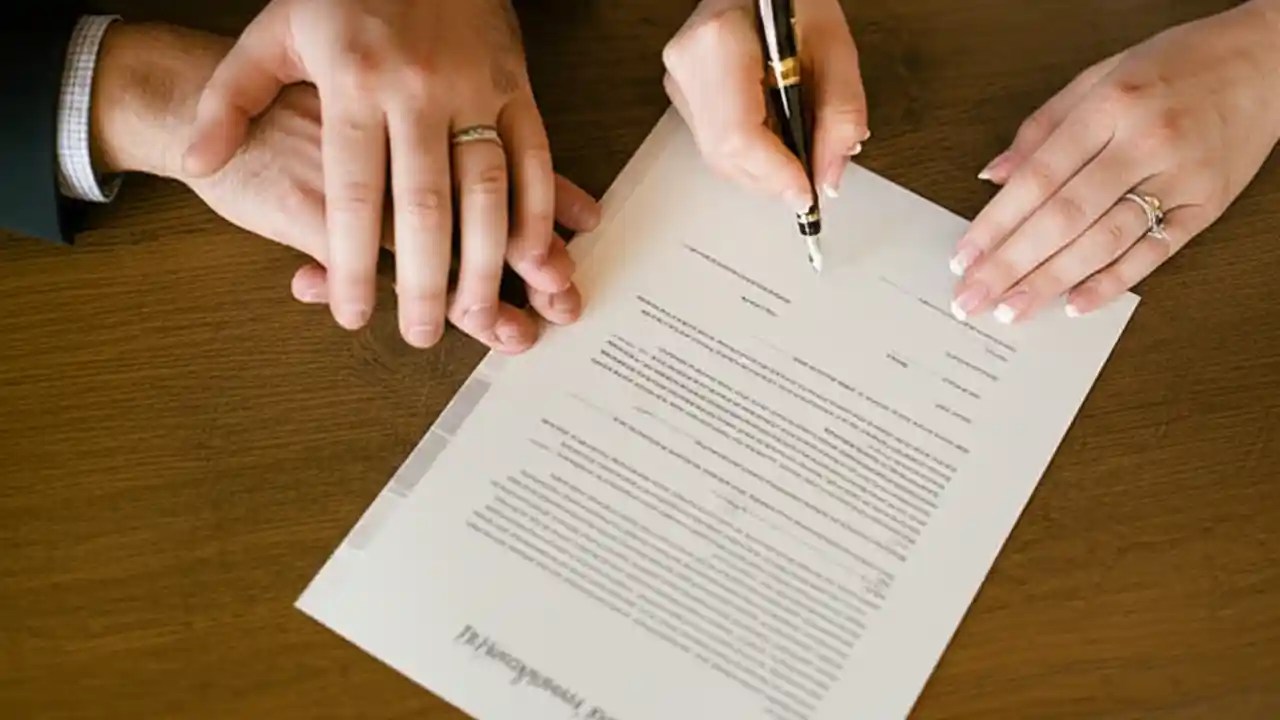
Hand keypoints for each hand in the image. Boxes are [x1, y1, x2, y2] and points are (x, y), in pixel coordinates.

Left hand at [182, 0, 567, 350]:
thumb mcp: (273, 33)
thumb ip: (230, 99)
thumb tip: (200, 162)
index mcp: (354, 82)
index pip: (354, 192)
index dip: (354, 260)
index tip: (353, 313)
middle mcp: (418, 90)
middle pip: (425, 204)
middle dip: (426, 281)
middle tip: (422, 334)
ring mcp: (474, 86)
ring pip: (487, 187)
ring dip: (486, 258)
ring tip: (475, 312)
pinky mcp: (514, 82)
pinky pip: (534, 153)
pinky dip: (537, 206)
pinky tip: (530, 251)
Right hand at [662, 0, 867, 209]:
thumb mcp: (834, 47)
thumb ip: (840, 114)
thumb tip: (829, 176)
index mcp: (720, 42)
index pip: (739, 135)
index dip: (775, 174)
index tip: (807, 192)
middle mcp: (689, 64)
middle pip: (724, 156)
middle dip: (772, 179)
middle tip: (811, 178)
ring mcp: (680, 80)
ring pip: (717, 158)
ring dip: (762, 170)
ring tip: (797, 152)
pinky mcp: (683, 92)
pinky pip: (714, 144)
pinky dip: (750, 154)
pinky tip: (774, 136)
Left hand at [950, 0, 1279, 321]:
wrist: (1268, 59)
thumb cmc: (1179, 64)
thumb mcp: (1101, 75)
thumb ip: (1042, 127)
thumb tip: (994, 175)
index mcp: (1110, 106)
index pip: (1038, 178)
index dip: (995, 223)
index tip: (964, 256)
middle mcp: (1144, 142)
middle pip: (1064, 217)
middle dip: (1011, 264)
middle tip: (974, 297)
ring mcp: (1180, 176)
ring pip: (1104, 241)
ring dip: (1052, 281)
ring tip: (1013, 309)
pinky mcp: (1208, 204)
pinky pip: (1155, 252)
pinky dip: (1113, 283)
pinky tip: (1076, 304)